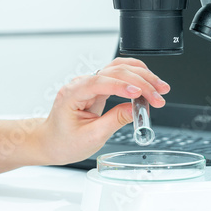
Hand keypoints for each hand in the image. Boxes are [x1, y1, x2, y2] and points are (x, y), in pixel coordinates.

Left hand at [35, 57, 169, 165]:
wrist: (51, 142)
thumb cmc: (63, 141)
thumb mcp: (91, 137)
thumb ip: (113, 121)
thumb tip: (134, 110)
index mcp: (73, 93)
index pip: (101, 81)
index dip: (122, 85)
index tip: (140, 93)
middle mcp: (81, 83)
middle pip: (114, 71)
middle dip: (140, 81)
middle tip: (159, 96)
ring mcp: (90, 83)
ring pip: (119, 68)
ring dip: (142, 75)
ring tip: (159, 87)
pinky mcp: (98, 87)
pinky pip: (118, 75)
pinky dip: (136, 77)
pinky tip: (148, 82)